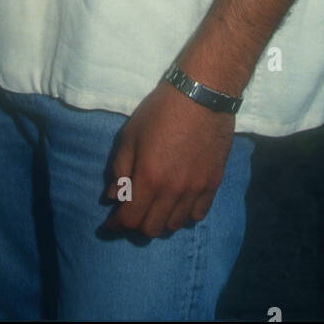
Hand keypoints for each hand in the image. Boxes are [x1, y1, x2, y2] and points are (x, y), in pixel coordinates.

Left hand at [103, 81, 234, 238]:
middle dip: (136, 225)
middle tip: (132, 213)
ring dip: (160, 222)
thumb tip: (113, 195)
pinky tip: (178, 204)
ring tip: (155, 209)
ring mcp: (196, 190)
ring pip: (175, 225)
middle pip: (152, 228)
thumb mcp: (131, 134)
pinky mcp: (213, 183)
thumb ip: (120, 168)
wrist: (201, 94)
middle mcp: (173, 191)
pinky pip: (198, 215)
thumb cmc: (161, 110)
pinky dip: (184, 216)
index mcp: (149, 178)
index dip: (117, 225)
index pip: (130, 219)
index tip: (111, 223)